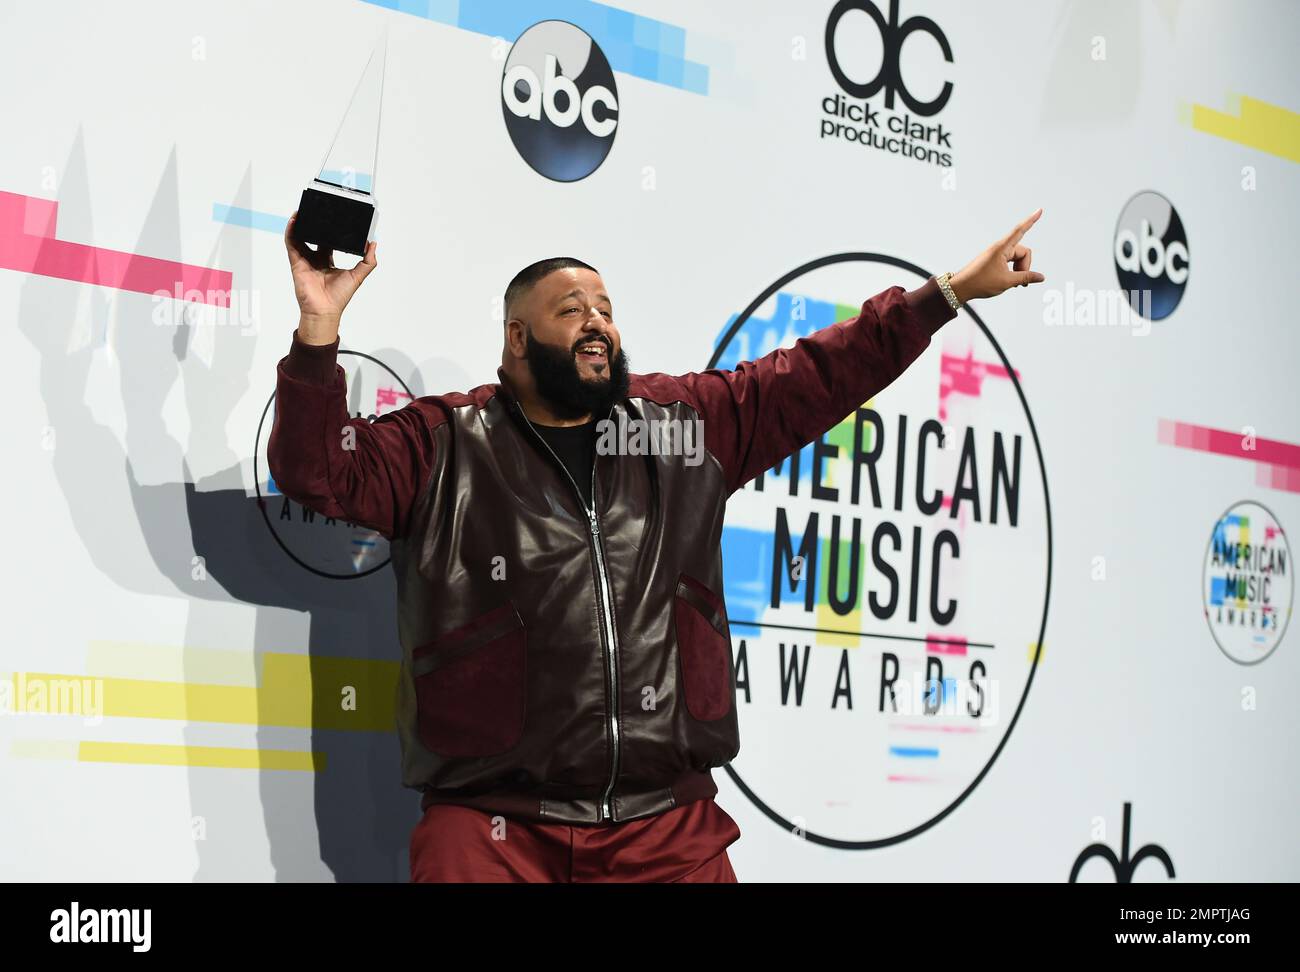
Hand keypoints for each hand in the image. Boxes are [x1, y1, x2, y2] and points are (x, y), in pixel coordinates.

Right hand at [284, 210, 376, 341]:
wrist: (325, 310)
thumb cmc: (339, 297)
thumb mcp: (359, 276)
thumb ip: (368, 261)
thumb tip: (373, 244)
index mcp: (329, 262)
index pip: (329, 242)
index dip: (331, 231)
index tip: (335, 220)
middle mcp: (316, 260)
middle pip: (314, 237)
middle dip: (316, 225)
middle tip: (319, 211)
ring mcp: (305, 260)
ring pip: (300, 238)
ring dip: (301, 224)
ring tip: (304, 211)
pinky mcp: (296, 262)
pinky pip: (291, 243)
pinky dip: (291, 231)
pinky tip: (295, 220)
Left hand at [949, 208, 1044, 303]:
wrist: (961, 288)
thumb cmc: (979, 282)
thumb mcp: (1007, 281)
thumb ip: (1026, 278)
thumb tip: (1040, 277)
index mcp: (1002, 248)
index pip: (1020, 230)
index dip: (1031, 221)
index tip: (1039, 210)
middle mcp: (1000, 248)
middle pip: (1023, 252)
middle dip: (1025, 267)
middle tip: (1021, 283)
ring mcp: (997, 254)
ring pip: (1017, 258)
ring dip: (1019, 270)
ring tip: (1015, 284)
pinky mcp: (994, 260)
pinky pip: (1010, 262)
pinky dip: (1013, 271)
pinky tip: (1011, 281)